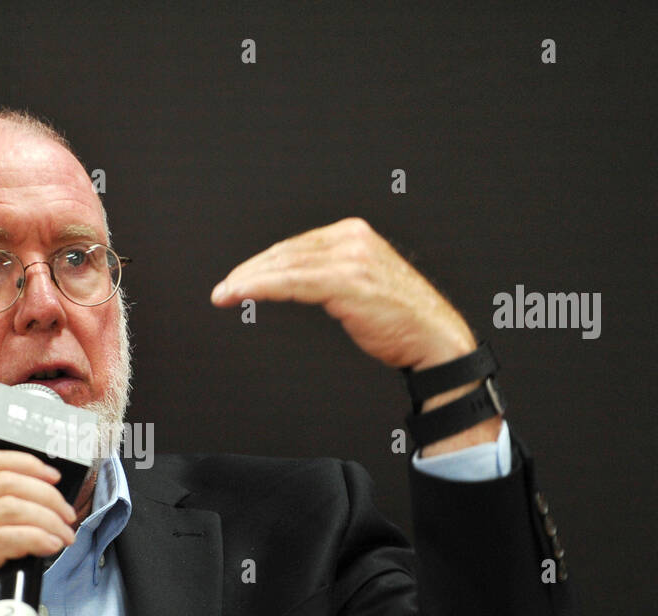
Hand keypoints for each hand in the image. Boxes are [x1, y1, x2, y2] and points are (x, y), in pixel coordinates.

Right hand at [0, 450, 76, 615]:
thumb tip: (22, 514)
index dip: (28, 464)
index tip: (51, 477)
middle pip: (8, 483)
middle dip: (47, 496)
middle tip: (65, 514)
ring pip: (12, 508)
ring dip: (48, 519)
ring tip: (63, 534)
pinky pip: (8, 539)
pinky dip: (36, 538)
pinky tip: (49, 546)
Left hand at [210, 217, 475, 370]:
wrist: (434, 339)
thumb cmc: (400, 319)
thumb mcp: (360, 285)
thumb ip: (328, 275)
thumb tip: (289, 279)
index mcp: (354, 234)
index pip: (294, 246)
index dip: (260, 263)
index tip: (236, 279)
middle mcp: (352, 239)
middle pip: (284, 253)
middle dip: (248, 272)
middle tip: (223, 289)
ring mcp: (352, 258)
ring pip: (285, 266)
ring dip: (248, 281)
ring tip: (226, 294)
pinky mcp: (348, 282)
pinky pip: (293, 282)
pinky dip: (263, 288)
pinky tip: (244, 295)